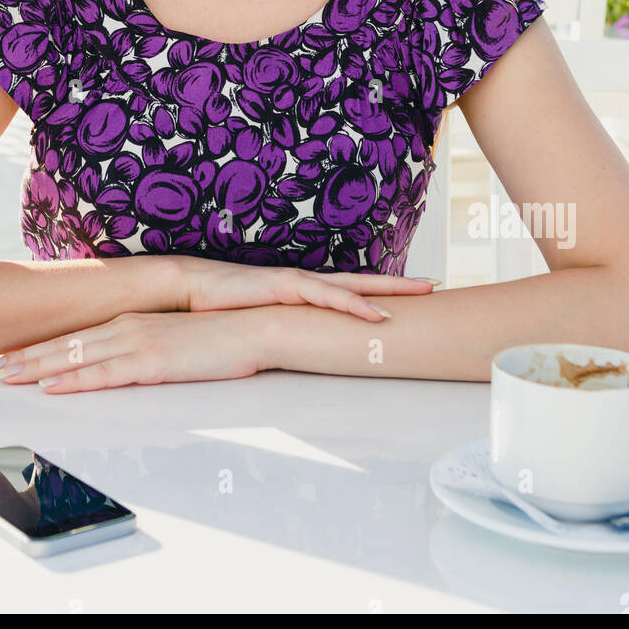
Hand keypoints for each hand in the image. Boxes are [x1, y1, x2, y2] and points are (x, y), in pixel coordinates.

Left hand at [0, 309, 268, 392]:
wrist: (253, 328)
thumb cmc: (220, 338)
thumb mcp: (174, 342)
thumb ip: (146, 349)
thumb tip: (125, 364)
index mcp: (131, 323)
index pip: (75, 337)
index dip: (39, 348)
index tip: (9, 356)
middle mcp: (127, 328)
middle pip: (64, 345)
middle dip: (23, 358)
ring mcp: (137, 343)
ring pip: (74, 357)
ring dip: (35, 369)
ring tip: (3, 379)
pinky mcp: (151, 362)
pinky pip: (104, 374)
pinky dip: (73, 380)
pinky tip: (51, 386)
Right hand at [174, 254, 438, 322]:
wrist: (195, 289)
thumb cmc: (228, 308)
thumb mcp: (266, 322)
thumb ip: (289, 330)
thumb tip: (307, 349)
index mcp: (306, 290)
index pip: (353, 288)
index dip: (384, 290)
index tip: (414, 293)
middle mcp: (308, 282)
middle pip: (363, 280)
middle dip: (399, 283)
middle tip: (434, 284)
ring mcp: (298, 282)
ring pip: (352, 285)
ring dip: (386, 291)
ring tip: (418, 294)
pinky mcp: (285, 288)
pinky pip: (326, 296)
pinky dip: (353, 305)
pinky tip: (375, 314)